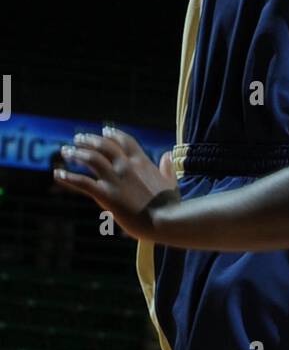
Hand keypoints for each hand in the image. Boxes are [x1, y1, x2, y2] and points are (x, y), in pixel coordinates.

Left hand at [54, 129, 179, 240]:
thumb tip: (167, 155)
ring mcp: (116, 179)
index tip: (105, 130)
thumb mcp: (171, 182)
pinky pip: (82, 183)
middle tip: (78, 138)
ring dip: (77, 153)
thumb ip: (167, 168)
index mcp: (142, 162)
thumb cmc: (169, 205)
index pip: (125, 141)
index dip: (114, 134)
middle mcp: (127, 166)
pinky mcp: (106, 195)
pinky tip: (57, 173)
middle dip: (90, 140)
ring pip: (92, 159)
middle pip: (105, 146)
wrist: (164, 220)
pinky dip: (68, 177)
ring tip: (66, 150)